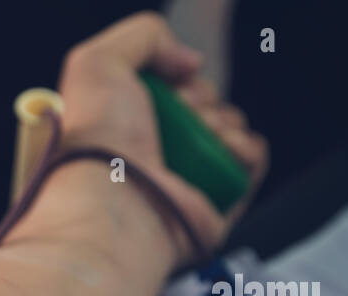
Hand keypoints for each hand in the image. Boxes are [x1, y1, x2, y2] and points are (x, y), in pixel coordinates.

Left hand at [57, 12, 268, 258]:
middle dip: (201, 99)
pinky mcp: (213, 207)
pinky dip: (246, 150)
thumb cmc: (97, 140)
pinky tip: (225, 149)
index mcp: (123, 129)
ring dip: (223, 122)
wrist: (115, 202)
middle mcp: (153, 156)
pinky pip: (249, 164)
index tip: (169, 84)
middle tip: (182, 114)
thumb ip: (143, 37)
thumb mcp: (98, 63)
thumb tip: (189, 62)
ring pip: (229, 131)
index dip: (178, 78)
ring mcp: (184, 182)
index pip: (170, 91)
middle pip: (203, 106)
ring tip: (201, 136)